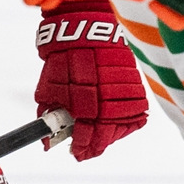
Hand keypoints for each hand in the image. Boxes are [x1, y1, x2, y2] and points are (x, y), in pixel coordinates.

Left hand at [35, 0, 147, 160]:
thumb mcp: (48, 89)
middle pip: (105, 138)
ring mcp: (124, 97)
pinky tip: (111, 121)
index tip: (75, 153)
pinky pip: (133, 114)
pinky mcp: (136, 88)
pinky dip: (123, 121)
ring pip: (121, 128)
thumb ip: (49, 118)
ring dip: (109, 135)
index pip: (86, 139)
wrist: (86, 31)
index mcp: (85, 107)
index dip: (80, 148)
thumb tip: (47, 142)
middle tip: (84, 148)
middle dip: (94, 145)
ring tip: (97, 134)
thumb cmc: (64, 59)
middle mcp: (107, 104)